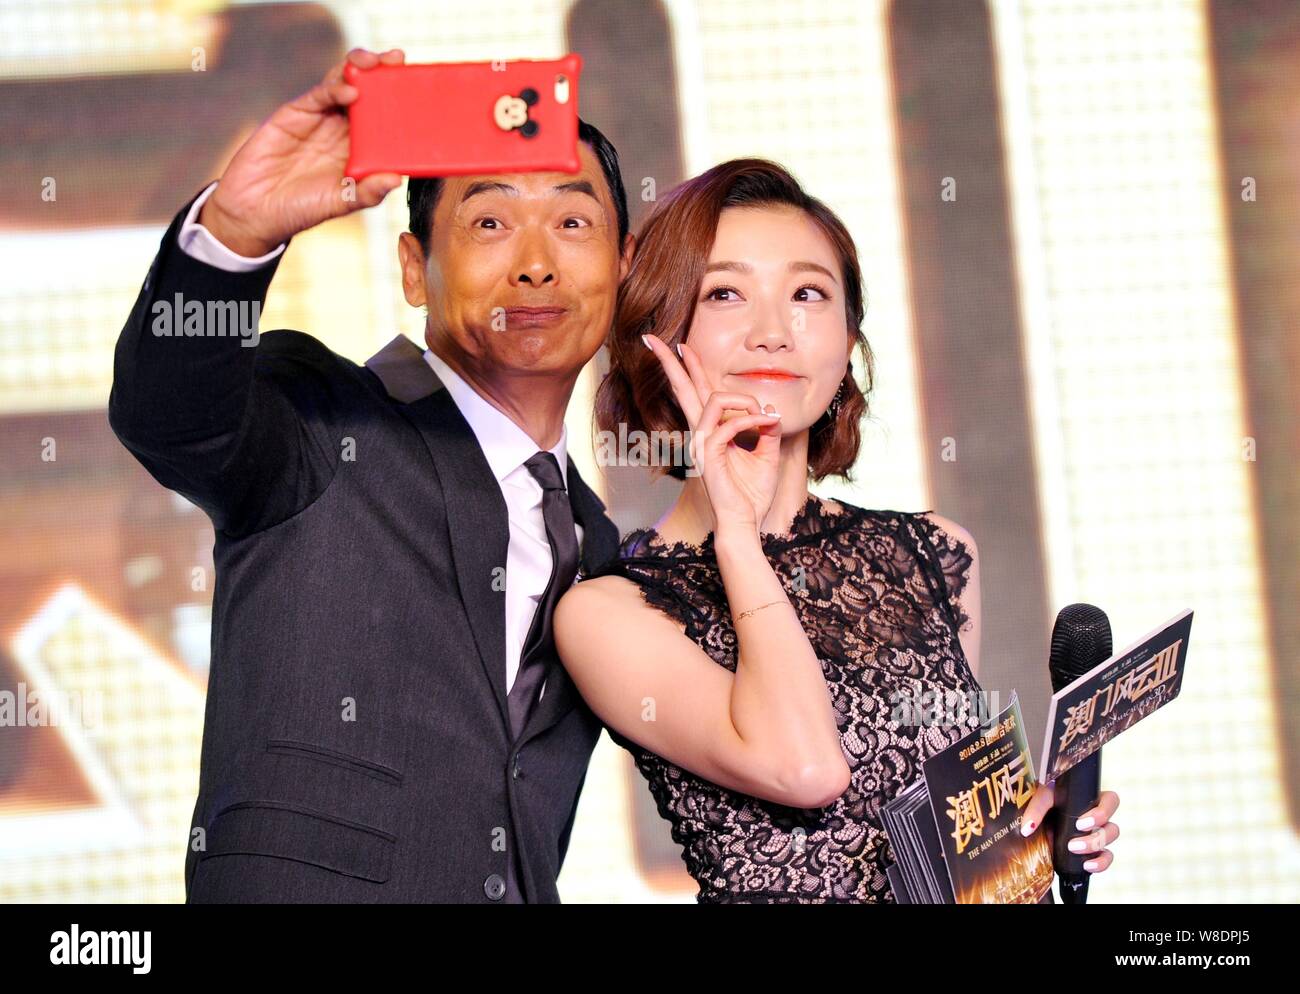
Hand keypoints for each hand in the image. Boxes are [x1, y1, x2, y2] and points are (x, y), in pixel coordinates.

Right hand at [200, 47, 406, 255]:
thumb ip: (366, 192)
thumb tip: (396, 179)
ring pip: (344, 83)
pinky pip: (319, 94)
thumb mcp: (341, 203)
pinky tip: (351, 91)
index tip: (419, 86)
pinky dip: (335, 88)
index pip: (386, 117)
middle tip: (398, 60)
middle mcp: (344, 129)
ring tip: (376, 64)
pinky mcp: (296, 112)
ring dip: (360, 69)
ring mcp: (321, 118)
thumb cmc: (302, 208)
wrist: (256, 209)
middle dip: (383, 72)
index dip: (400, 99)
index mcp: (361, 148)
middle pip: (368, 92)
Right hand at [642, 335, 781, 539]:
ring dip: (746, 401)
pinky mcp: (708, 454)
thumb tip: (770, 409)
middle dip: (671, 362)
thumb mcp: (767, 452)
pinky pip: (728, 424)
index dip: (689, 367)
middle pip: (684, 389)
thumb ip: (766, 428)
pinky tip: (765, 425)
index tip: (680, 346)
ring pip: (716, 399)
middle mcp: (701, 433)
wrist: (745, 521)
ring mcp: (701, 442)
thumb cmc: (752, 492)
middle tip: (655, 339)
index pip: (697, 392)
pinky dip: (751, 421)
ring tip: (763, 416)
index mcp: (711, 430)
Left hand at [1021, 780, 1120, 872]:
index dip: (1103, 812)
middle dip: (1097, 836)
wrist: (1038, 826)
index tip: (1080, 823)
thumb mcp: (1041, 799)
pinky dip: (1100, 863)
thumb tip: (1028, 828)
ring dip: (1094, 846)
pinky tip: (1087, 865)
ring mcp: (1097, 835)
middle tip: (1075, 839)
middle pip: (1113, 826)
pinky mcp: (1093, 852)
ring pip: (1110, 843)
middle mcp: (1098, 818)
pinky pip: (1106, 858)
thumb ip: (1036, 809)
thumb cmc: (1045, 805)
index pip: (1112, 801)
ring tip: (1073, 848)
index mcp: (1091, 800)